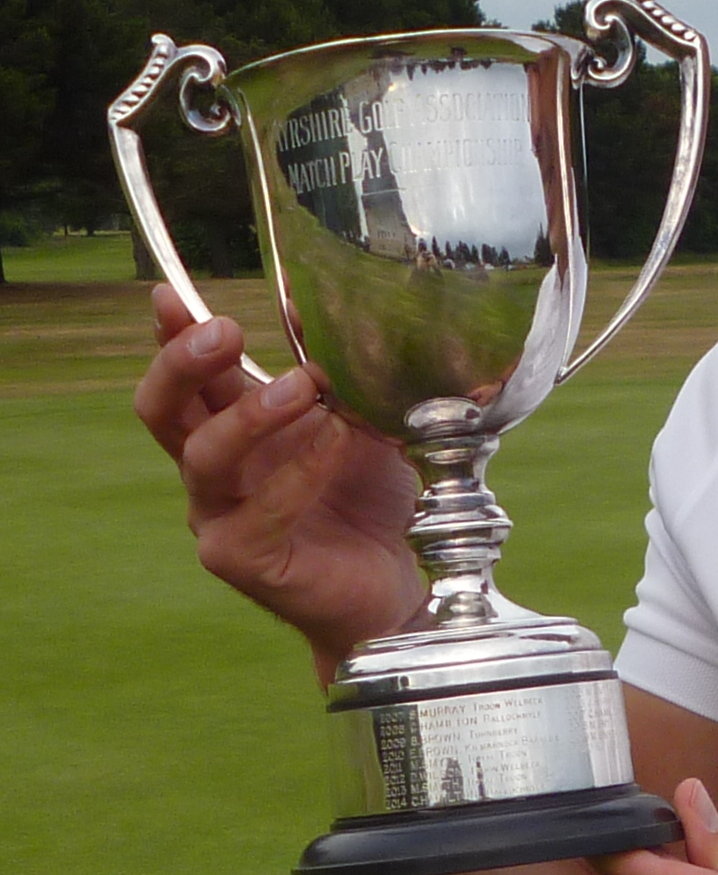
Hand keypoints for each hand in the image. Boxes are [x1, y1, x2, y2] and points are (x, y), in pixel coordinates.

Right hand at [133, 286, 424, 673]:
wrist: (399, 578)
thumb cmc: (372, 497)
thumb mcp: (360, 420)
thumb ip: (334, 375)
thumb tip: (313, 308)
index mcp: (233, 427)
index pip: (190, 375)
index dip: (172, 334)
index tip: (168, 295)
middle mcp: (214, 470)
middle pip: (162, 410)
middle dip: (183, 365)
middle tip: (223, 333)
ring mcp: (219, 516)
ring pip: (202, 457)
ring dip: (250, 414)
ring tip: (303, 388)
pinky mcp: (241, 559)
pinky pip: (255, 512)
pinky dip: (296, 471)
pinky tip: (335, 442)